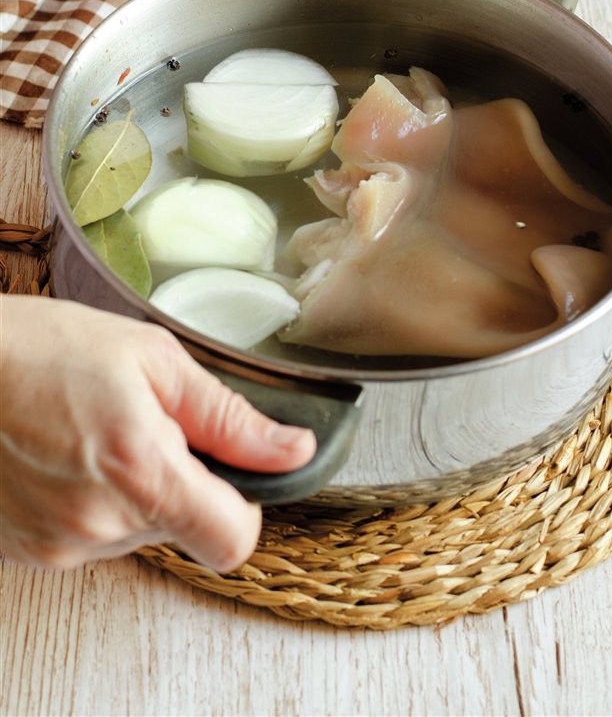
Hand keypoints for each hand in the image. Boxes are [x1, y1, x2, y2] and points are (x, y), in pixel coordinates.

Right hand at [0, 295, 314, 570]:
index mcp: (141, 472)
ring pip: (137, 531)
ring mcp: (59, 545)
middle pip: (185, 527)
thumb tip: (293, 449)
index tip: (232, 473)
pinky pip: (91, 534)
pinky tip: (66, 453)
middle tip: (143, 420)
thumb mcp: (151, 358)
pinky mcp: (30, 551)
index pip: (233, 541)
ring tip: (95, 431)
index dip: (245, 507)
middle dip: (180, 478)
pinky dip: (92, 500)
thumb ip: (229, 416)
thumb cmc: (37, 348)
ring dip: (133, 489)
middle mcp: (100, 524)